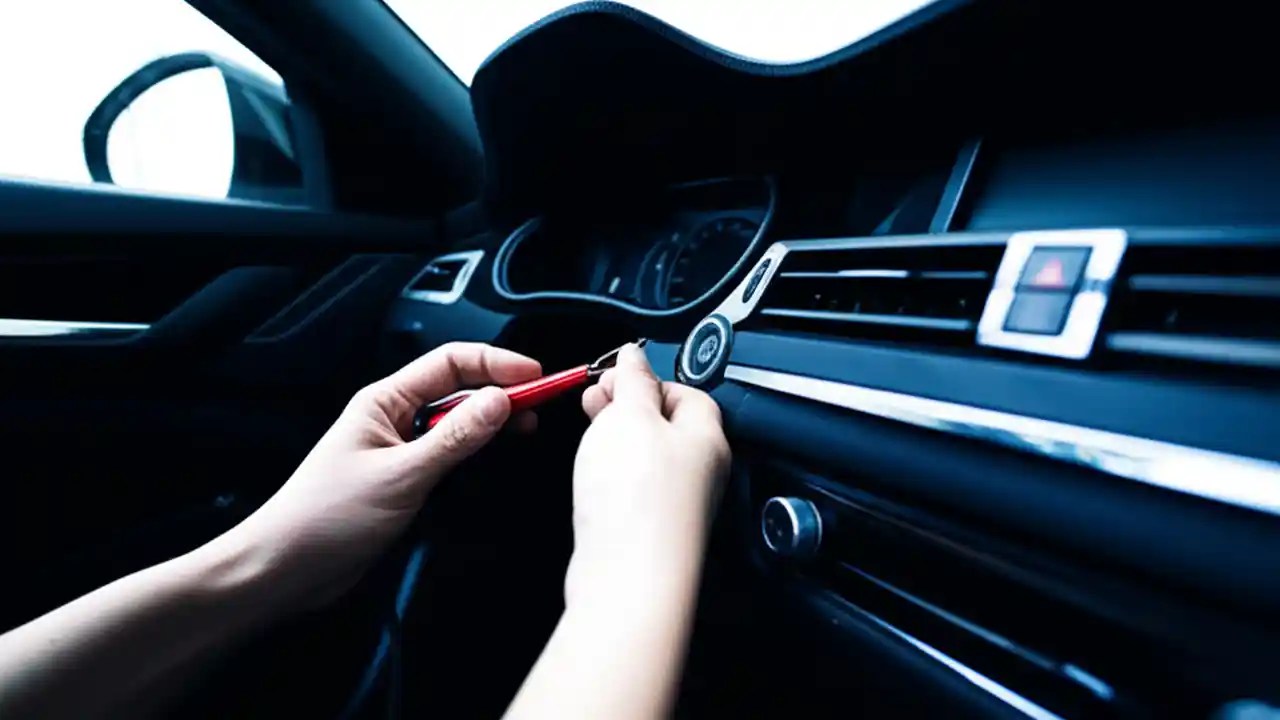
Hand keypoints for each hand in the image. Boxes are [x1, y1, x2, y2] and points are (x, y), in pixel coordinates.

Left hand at [200, 343, 540, 609]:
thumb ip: (454, 438)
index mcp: (384, 400)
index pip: (450, 363)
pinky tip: (493, 456)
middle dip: (501, 390)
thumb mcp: (400, 475)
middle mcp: (394, 418)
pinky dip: (476, 450)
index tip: (536, 378)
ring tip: (526, 427)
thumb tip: (499, 402)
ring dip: (491, 421)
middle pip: (459, 389)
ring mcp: (400, 448)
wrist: (286, 568)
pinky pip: (449, 453)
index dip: (496, 364)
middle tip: (542, 403)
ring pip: (457, 421)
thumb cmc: (325, 518)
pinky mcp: (405, 479)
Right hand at [568, 345, 729, 604]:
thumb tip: (635, 355)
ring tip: (590, 431)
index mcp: (707, 436)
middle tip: (596, 400)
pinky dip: (614, 474)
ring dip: (618, 439)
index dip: (649, 378)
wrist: (628, 577)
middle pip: (667, 424)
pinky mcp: (651, 530)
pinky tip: (594, 476)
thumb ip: (632, 381)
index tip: (615, 374)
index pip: (687, 390)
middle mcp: (701, 471)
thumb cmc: (638, 499)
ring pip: (650, 457)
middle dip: (628, 407)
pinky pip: (636, 489)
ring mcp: (677, 504)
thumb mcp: (630, 416)